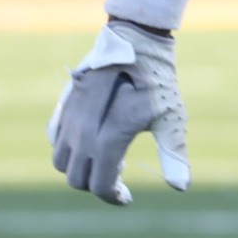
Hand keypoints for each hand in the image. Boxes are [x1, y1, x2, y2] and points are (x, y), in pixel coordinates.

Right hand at [47, 20, 190, 204]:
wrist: (134, 40)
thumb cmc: (157, 79)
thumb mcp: (171, 116)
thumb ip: (173, 153)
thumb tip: (181, 187)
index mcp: (108, 139)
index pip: (100, 185)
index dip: (114, 197)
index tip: (127, 197)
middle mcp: (82, 133)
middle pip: (77, 180)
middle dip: (96, 184)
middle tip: (120, 176)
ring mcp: (69, 120)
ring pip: (61, 163)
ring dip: (80, 168)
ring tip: (106, 156)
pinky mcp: (64, 107)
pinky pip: (56, 141)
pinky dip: (68, 150)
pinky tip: (90, 141)